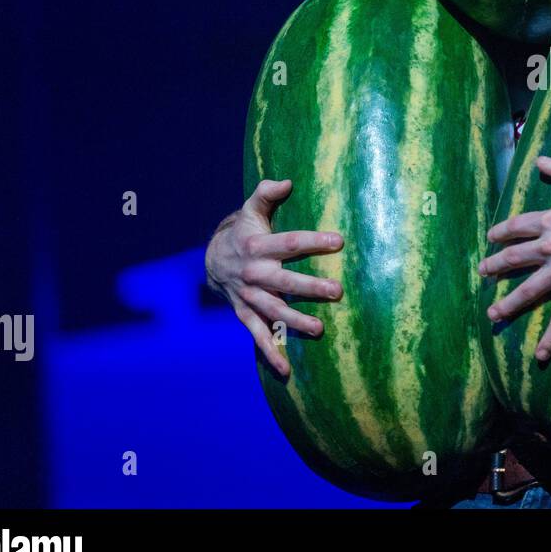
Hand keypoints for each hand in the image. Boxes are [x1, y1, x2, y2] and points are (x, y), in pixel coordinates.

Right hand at [204, 178, 343, 375]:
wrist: (212, 258)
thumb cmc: (245, 230)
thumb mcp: (252, 208)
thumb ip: (267, 194)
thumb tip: (287, 181)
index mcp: (257, 246)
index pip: (288, 243)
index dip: (312, 241)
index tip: (339, 241)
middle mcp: (252, 273)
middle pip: (283, 281)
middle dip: (309, 287)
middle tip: (337, 291)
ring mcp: (248, 296)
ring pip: (272, 311)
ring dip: (293, 322)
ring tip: (319, 330)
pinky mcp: (244, 313)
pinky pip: (257, 334)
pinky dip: (270, 351)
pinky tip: (286, 370)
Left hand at [478, 156, 550, 362]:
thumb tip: (541, 158)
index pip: (517, 227)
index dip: (502, 233)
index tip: (491, 239)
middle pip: (515, 258)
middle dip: (495, 266)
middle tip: (483, 273)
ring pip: (527, 291)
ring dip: (508, 304)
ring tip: (492, 313)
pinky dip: (549, 338)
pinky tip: (539, 355)